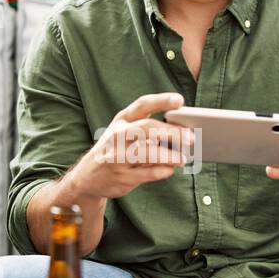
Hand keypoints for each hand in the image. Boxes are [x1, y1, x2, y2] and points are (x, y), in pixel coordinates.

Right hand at [68, 92, 192, 199]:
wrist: (87, 177)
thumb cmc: (115, 150)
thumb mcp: (124, 133)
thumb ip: (149, 131)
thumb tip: (181, 133)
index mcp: (121, 121)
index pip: (142, 105)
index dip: (161, 101)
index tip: (180, 100)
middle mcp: (117, 136)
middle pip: (147, 128)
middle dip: (171, 132)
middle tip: (191, 137)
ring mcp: (118, 157)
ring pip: (147, 152)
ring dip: (169, 155)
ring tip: (183, 158)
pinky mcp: (122, 177)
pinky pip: (148, 173)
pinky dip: (162, 171)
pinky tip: (170, 169)